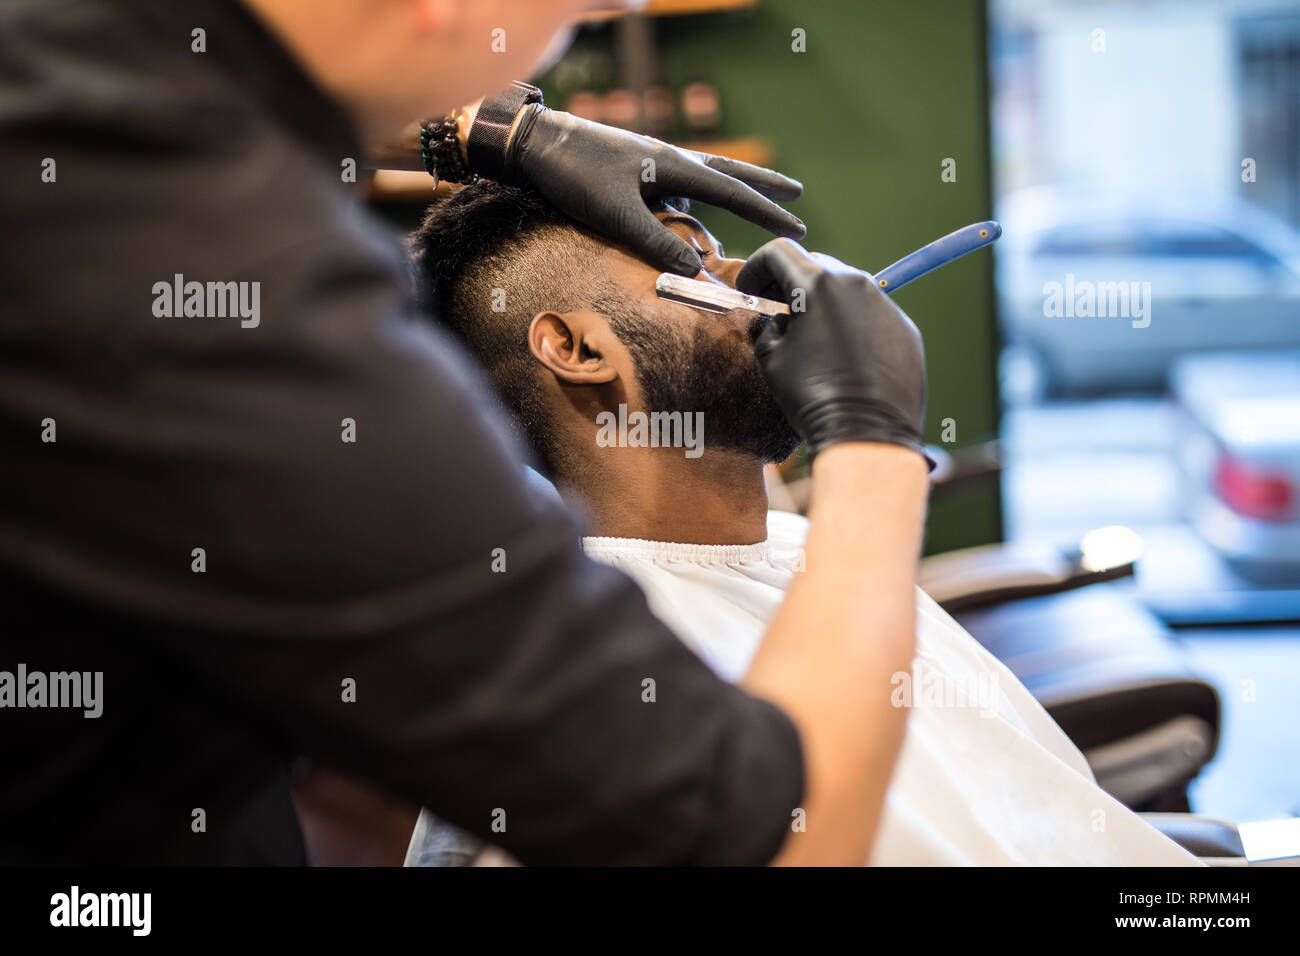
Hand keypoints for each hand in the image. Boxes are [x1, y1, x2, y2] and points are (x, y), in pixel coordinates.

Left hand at [506, 107, 804, 274]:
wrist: (533, 142)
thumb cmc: (573, 174)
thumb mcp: (616, 214)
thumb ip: (656, 243)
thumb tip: (694, 273)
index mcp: (672, 166)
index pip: (732, 192)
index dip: (766, 213)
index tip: (797, 229)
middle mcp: (668, 160)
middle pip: (728, 173)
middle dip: (763, 186)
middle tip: (797, 194)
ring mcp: (651, 165)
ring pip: (702, 181)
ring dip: (728, 193)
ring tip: (752, 206)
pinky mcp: (632, 173)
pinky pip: (673, 192)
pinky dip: (689, 206)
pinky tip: (686, 218)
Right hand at [736, 239, 928, 463]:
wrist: (867, 435)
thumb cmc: (814, 398)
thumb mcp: (772, 360)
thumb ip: (769, 328)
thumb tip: (779, 321)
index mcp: (818, 286)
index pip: (780, 252)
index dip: (757, 267)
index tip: (749, 287)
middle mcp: (856, 284)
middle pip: (816, 265)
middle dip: (791, 283)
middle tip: (776, 308)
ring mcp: (885, 306)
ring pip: (846, 290)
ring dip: (824, 304)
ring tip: (811, 337)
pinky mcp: (904, 329)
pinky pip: (871, 315)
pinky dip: (852, 325)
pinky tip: (842, 356)